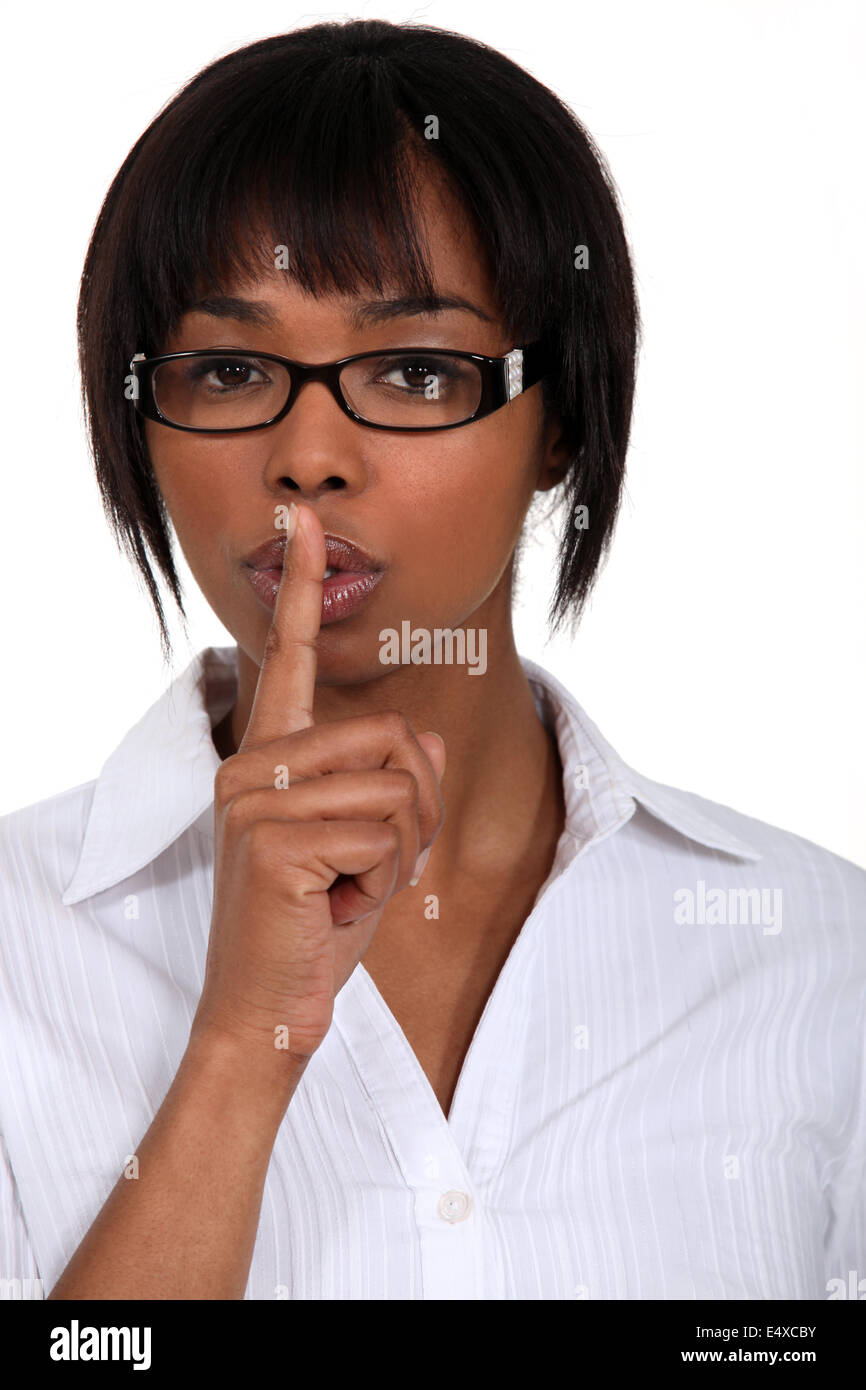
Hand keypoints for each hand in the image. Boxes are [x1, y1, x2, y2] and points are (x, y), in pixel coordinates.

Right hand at [191, 503, 445, 1071]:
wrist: (269, 1008)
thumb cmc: (316, 924)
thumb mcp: (371, 845)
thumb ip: (395, 783)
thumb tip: (429, 738)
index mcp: (272, 757)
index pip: (291, 659)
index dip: (303, 587)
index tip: (306, 522)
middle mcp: (254, 764)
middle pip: (399, 735)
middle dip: (420, 809)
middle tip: (373, 863)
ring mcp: (257, 799)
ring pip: (402, 787)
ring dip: (402, 851)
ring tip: (349, 887)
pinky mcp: (272, 837)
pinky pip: (387, 831)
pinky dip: (384, 878)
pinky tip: (336, 905)